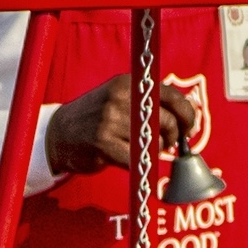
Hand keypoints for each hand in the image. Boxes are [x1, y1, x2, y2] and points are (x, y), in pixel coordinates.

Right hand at [45, 75, 197, 176]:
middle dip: (173, 137)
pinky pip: (136, 159)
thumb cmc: (96, 119)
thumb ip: (150, 101)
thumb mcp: (120, 98)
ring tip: (143, 149)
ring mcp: (110, 121)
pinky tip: (133, 161)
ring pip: (153, 141)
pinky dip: (140, 164)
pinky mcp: (103, 144)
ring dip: (154, 151)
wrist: (58, 133)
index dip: (187, 114)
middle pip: (166, 120)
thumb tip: (189, 109)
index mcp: (127, 83)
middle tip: (167, 144)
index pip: (171, 95)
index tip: (188, 128)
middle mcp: (120, 98)